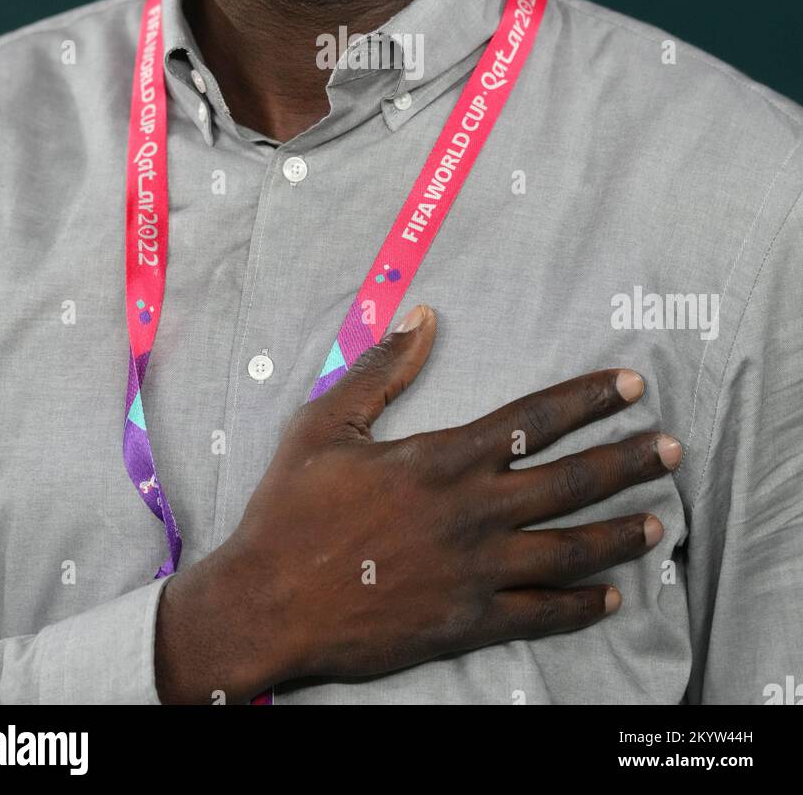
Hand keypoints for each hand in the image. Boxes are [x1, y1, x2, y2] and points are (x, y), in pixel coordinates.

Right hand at [155, 303, 678, 702]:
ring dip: (620, 533)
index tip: (630, 384)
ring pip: (569, 549)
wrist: (265, 604)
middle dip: (628, 461)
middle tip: (672, 449)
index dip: (589, 399)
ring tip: (659, 520)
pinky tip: (611, 594)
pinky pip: (540, 615)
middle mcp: (471, 513)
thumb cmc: (291, 511)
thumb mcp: (325, 423)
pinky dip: (582, 604)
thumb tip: (422, 315)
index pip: (535, 419)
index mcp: (442, 459)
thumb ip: (381, 370)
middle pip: (570, 482)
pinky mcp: (465, 623)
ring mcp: (473, 572)